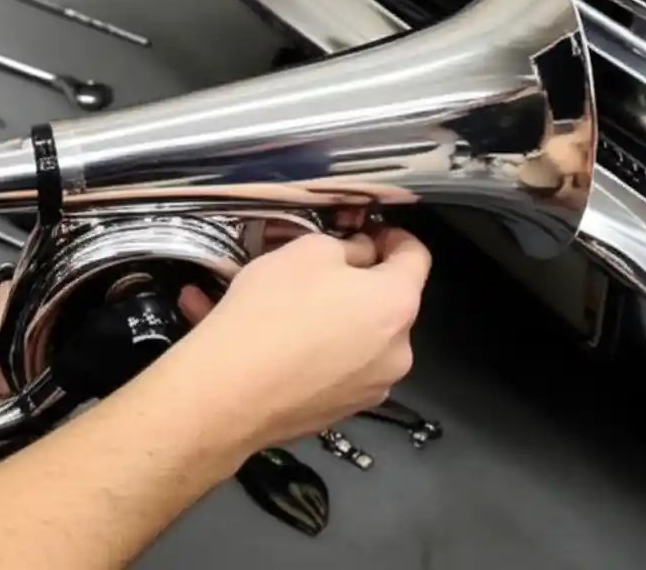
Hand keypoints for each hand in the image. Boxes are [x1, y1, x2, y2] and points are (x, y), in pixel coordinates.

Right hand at [170, 227, 430, 450]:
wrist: (229, 394)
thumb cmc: (272, 312)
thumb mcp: (307, 251)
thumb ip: (345, 247)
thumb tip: (359, 256)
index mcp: (398, 304)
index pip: (416, 257)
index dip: (394, 237)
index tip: (371, 232)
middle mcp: (397, 351)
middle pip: (385, 304)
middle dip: (356, 284)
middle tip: (315, 273)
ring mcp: (370, 388)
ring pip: (355, 339)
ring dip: (330, 320)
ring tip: (280, 309)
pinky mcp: (340, 412)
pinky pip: (330, 369)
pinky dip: (310, 352)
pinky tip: (268, 341)